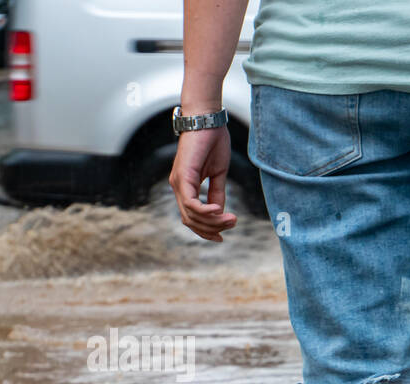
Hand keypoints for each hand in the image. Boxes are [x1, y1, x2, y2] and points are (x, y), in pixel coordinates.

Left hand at [168, 126, 236, 241]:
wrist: (208, 121)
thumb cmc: (213, 142)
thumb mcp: (218, 174)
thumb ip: (217, 194)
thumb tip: (220, 214)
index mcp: (185, 187)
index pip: (191, 218)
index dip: (206, 231)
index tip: (223, 236)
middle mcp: (178, 187)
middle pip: (191, 221)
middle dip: (212, 229)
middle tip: (232, 224)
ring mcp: (178, 182)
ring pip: (191, 216)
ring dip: (212, 222)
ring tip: (230, 219)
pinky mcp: (183, 176)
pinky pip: (191, 204)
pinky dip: (205, 212)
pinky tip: (218, 210)